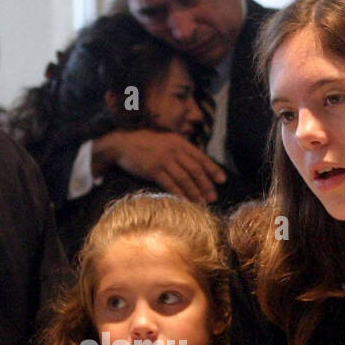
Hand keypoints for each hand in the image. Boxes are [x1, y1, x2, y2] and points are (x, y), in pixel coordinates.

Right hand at [93, 130, 224, 204]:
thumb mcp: (166, 142)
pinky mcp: (154, 169)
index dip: (213, 169)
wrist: (122, 142)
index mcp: (179, 142)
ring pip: (185, 178)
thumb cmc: (144, 143)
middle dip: (206, 184)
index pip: (200, 157)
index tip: (222, 180)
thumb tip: (194, 165)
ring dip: (195, 192)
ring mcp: (164, 160)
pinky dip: (179, 194)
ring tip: (202, 203)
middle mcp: (174, 150)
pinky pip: (170, 184)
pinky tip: (186, 202)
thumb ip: (179, 151)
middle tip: (213, 197)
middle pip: (195, 169)